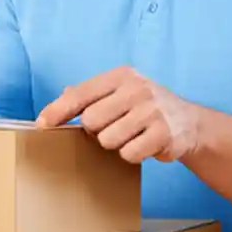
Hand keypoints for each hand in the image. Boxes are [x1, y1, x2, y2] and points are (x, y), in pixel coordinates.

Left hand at [36, 66, 201, 163]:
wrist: (190, 122)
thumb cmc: (145, 107)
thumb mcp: (120, 91)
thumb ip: (90, 95)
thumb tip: (59, 101)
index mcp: (122, 76)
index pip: (80, 94)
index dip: (58, 110)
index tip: (42, 124)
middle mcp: (137, 89)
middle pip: (91, 121)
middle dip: (97, 131)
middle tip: (114, 127)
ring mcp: (152, 111)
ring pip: (108, 140)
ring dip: (116, 144)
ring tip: (132, 135)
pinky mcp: (163, 135)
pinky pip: (129, 154)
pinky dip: (133, 155)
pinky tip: (144, 145)